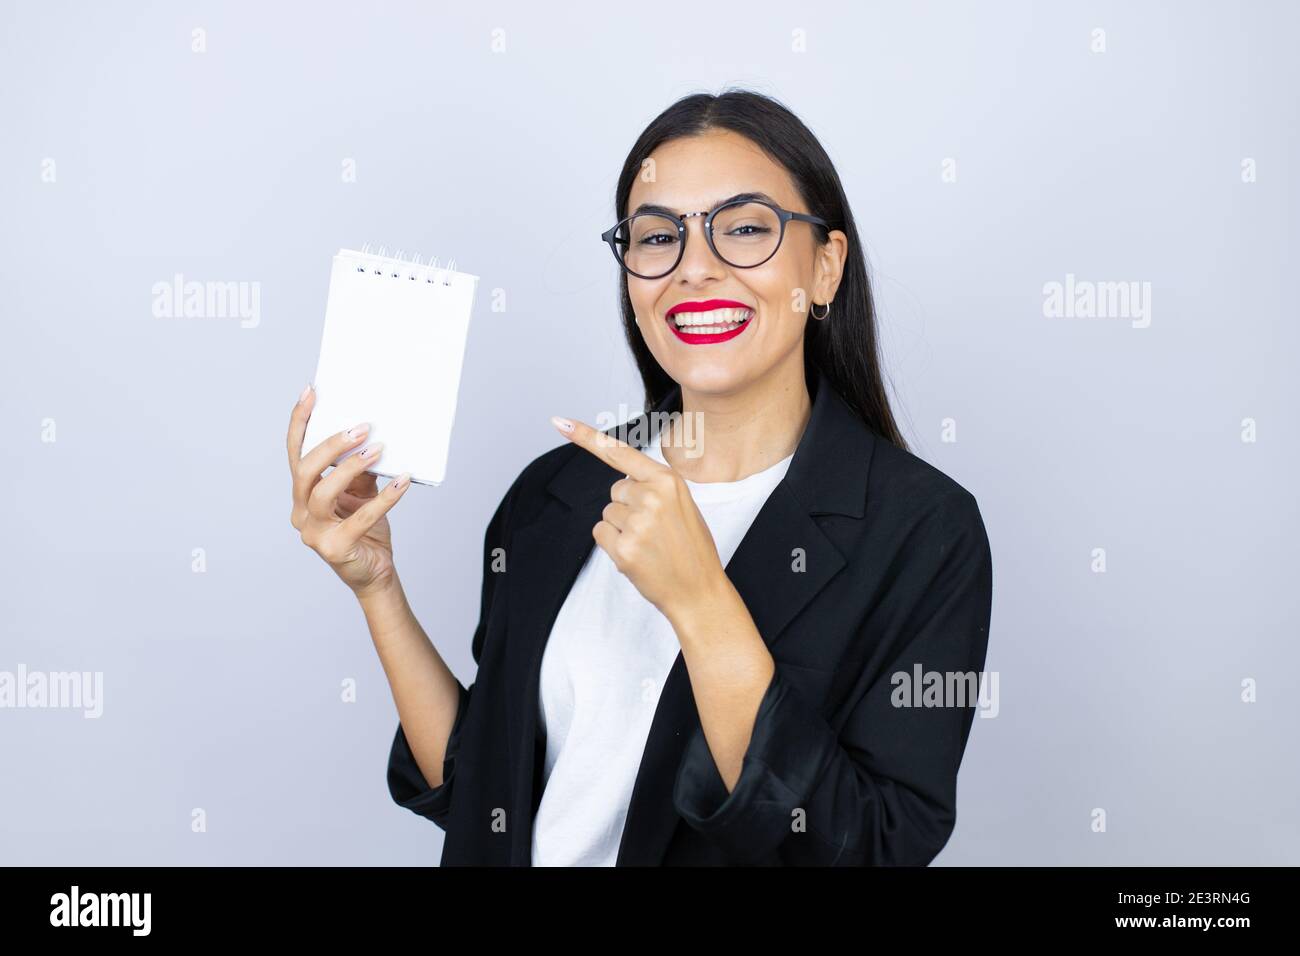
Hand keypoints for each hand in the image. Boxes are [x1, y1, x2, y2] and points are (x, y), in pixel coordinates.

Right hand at [288, 385, 411, 597]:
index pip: (295, 452)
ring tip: (379, 450)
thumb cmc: (365, 529)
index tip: (312, 392)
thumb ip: (359, 468)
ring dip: (352, 467)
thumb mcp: (361, 492)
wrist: (375, 572)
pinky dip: (384, 499)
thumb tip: (371, 433)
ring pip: (323, 492)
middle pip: (305, 470)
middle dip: (331, 445)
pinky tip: (403, 483)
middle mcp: (300, 511)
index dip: (300, 421)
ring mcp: (313, 533)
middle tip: (361, 427)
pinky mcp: (334, 549)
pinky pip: (359, 519)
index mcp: (302, 493)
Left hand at [551, 415, 727, 620]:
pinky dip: (613, 544)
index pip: (621, 453)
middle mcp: (652, 496)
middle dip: (628, 508)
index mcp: (669, 481)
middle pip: (615, 490)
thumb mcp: (683, 506)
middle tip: (655, 530)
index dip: (586, 436)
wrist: (699, 591)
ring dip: (621, 528)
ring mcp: (637, 522)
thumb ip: (653, 488)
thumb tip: (620, 485)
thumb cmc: (691, 549)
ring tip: (649, 545)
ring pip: (607, 512)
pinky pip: (601, 533)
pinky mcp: (623, 547)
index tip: (559, 422)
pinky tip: (637, 554)